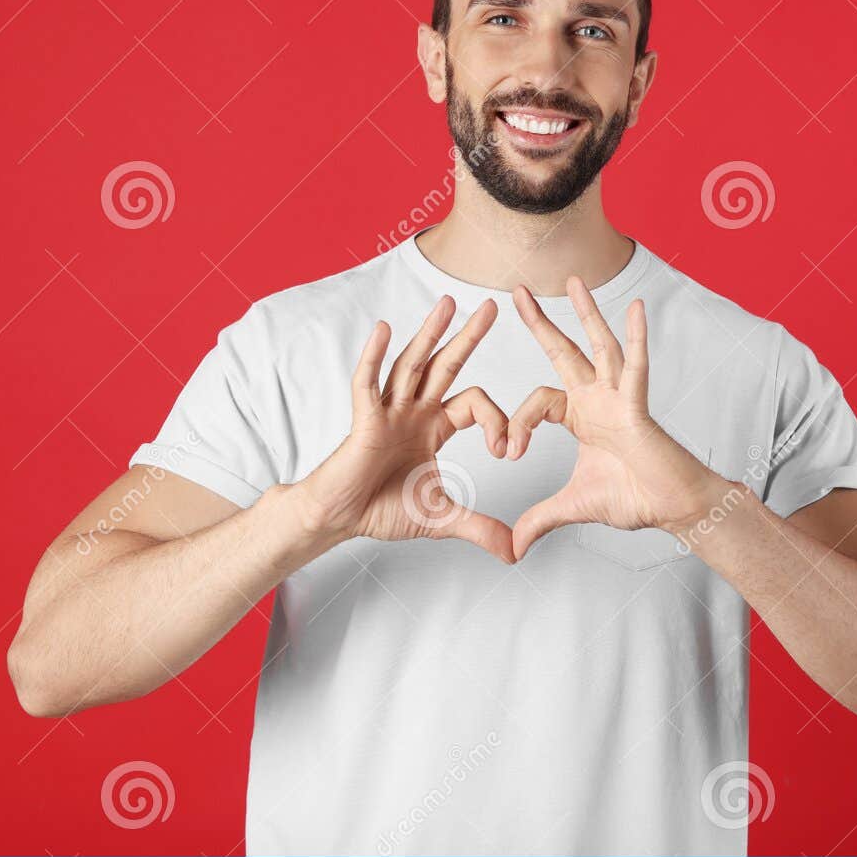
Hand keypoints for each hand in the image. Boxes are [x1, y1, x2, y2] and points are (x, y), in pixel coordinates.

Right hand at [290, 295, 515, 563]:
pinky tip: (385, 329)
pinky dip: (375, 357)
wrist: (340, 519)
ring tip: (448, 304)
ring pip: (412, 365)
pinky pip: (368, 384)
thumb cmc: (383, 509)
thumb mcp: (441, 518)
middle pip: (445, 365)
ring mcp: (388, 411)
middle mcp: (413, 410)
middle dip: (468, 337)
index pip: (474, 404)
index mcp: (434, 426)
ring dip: (430, 334)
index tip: (507, 450)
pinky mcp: (363, 420)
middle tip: (492, 306)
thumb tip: (515, 552)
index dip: (496, 420)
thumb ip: (479, 528)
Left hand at [507, 277, 717, 558]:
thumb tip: (512, 548)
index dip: (516, 423)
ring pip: (599, 347)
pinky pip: (636, 367)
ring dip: (585, 313)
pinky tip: (634, 308)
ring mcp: (619, 398)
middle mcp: (599, 399)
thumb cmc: (634, 498)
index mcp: (582, 416)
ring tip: (572, 280)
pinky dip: (636, 338)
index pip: (537, 401)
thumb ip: (539, 520)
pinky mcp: (638, 407)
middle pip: (563, 352)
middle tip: (515, 291)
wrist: (672, 508)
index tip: (508, 452)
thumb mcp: (571, 507)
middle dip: (540, 323)